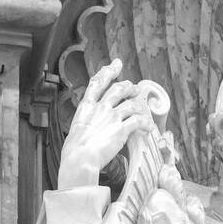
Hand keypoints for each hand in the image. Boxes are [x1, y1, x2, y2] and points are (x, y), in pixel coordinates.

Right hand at [57, 59, 153, 189]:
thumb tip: (85, 129)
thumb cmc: (74, 151)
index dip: (108, 71)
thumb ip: (84, 124)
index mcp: (86, 107)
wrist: (80, 159)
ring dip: (139, 103)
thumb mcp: (75, 130)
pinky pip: (138, 121)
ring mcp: (111, 117)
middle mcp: (100, 108)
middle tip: (134, 88)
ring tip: (143, 107)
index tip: (116, 64)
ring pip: (130, 103)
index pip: (97, 82)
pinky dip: (146, 123)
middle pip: (118, 89)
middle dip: (128, 86)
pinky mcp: (121, 129)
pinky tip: (149, 127)